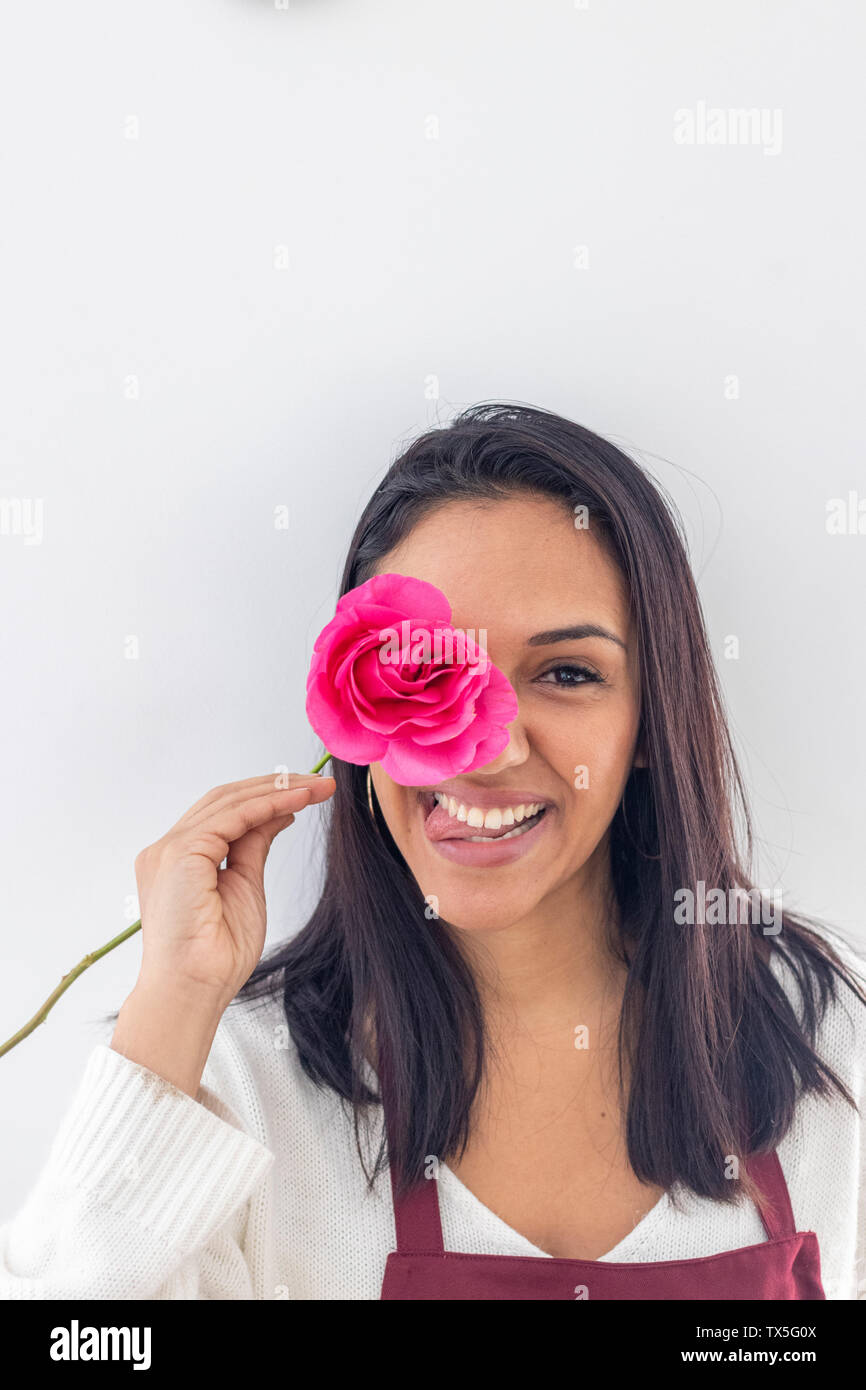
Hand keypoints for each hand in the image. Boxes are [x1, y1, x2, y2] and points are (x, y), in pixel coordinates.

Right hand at [131, 772, 335, 1008]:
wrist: (194, 990)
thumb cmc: (216, 956)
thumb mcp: (245, 887)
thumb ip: (253, 847)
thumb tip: (277, 815)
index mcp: (178, 859)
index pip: (223, 812)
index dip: (265, 797)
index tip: (307, 794)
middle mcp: (166, 849)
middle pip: (225, 800)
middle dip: (274, 786)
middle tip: (319, 784)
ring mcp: (169, 849)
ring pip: (229, 803)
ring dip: (278, 790)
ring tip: (317, 788)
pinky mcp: (181, 853)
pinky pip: (232, 818)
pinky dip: (268, 804)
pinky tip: (299, 800)